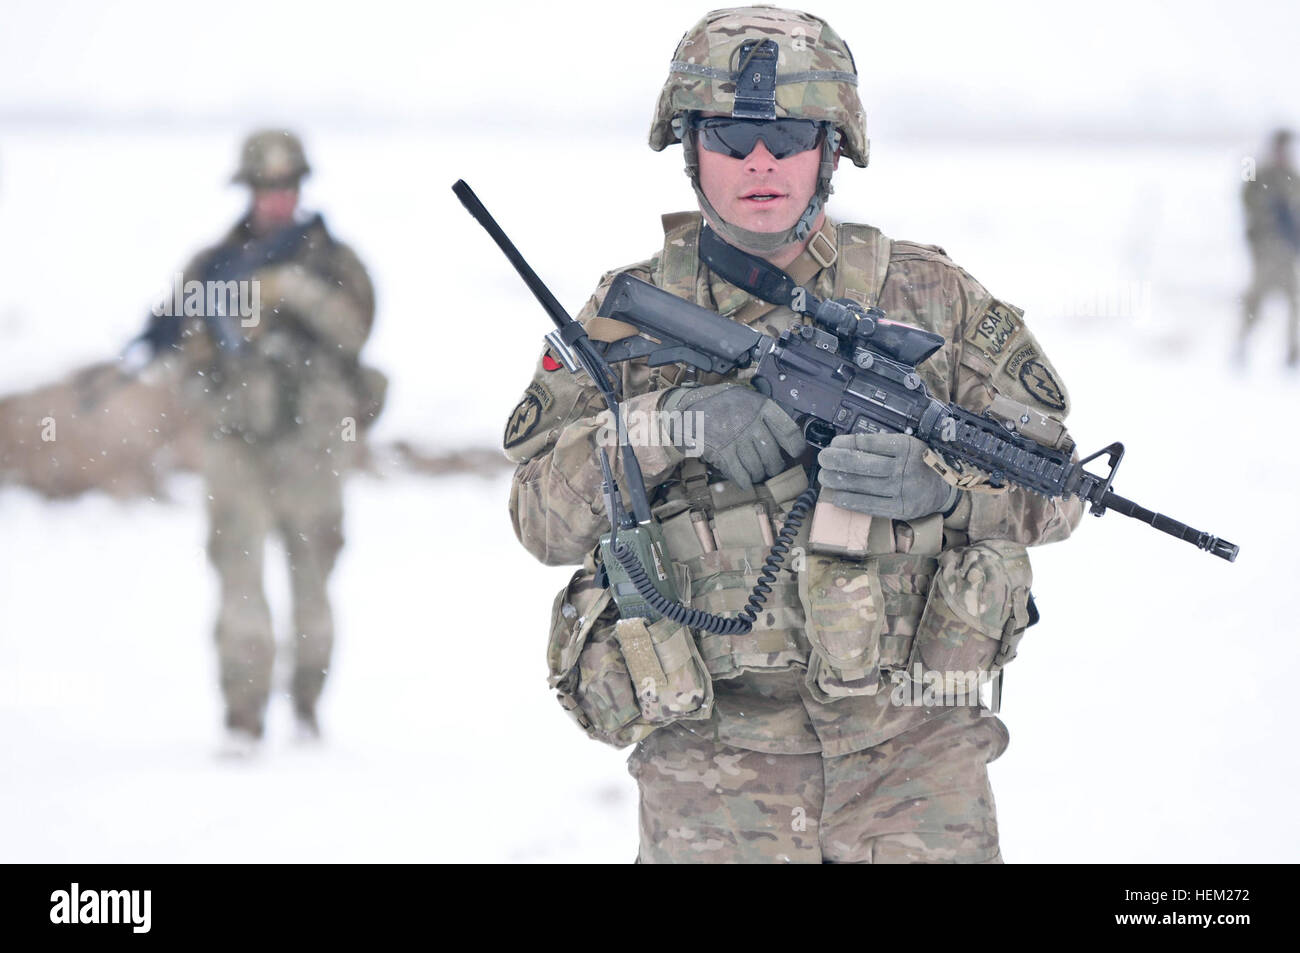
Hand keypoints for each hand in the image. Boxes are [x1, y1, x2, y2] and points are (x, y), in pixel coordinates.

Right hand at [660, 382, 806, 489]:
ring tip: (757, 474)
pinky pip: (740, 473)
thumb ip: (762, 413)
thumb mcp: (744, 397)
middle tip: (771, 468)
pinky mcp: (723, 452)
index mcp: (761, 406)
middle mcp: (751, 422)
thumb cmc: (718, 403)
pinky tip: (745, 481)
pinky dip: (744, 480)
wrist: (687, 407)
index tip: (796, 452)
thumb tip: (781, 436)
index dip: (796, 445)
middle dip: (774, 466)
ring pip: (758, 466)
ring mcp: (737, 438)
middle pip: (773, 453)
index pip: (788, 430)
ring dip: (759, 474)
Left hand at [817, 432, 957, 519]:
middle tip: (823, 458)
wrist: (944, 488)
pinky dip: (850, 501)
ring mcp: (902, 490)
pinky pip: (869, 505)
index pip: (871, 443)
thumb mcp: (907, 445)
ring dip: (838, 481)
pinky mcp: (900, 509)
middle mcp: (905, 468)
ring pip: (863, 485)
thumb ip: (881, 445)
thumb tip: (844, 445)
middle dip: (837, 460)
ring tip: (824, 477)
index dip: (848, 443)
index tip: (834, 443)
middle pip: (863, 464)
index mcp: (907, 447)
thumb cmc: (919, 462)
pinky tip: (836, 496)